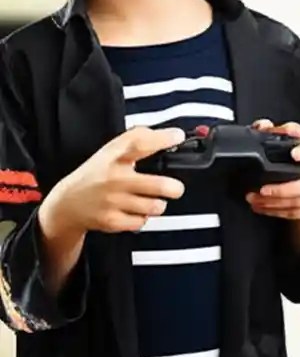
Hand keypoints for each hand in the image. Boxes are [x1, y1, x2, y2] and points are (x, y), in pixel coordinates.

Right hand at [41, 127, 186, 238]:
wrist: (66, 204)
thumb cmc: (96, 175)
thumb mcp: (112, 150)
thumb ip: (140, 139)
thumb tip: (173, 135)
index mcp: (114, 157)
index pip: (139, 143)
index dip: (162, 138)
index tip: (177, 137)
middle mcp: (114, 178)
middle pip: (158, 185)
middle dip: (174, 187)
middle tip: (174, 187)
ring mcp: (112, 201)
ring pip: (155, 206)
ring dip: (158, 203)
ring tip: (151, 198)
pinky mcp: (111, 220)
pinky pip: (142, 221)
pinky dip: (143, 217)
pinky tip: (135, 210)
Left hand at [245, 120, 299, 220]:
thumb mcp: (292, 141)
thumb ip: (276, 132)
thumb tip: (263, 126)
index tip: (293, 154)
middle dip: (283, 190)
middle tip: (263, 190)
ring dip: (275, 203)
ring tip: (255, 199)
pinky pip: (297, 212)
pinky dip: (277, 211)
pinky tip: (263, 207)